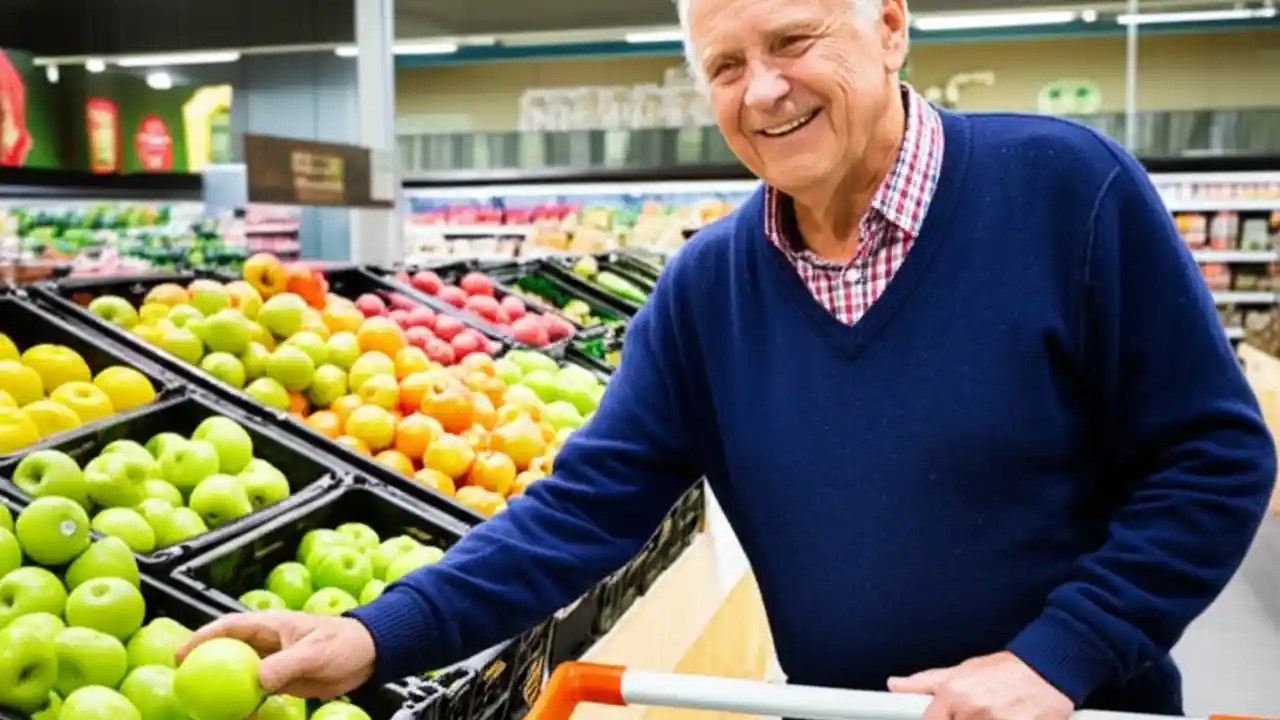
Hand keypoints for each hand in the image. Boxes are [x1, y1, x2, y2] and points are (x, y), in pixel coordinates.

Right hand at [175, 611, 375, 699]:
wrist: (369, 656)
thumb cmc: (345, 643)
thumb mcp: (315, 652)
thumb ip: (287, 664)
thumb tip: (258, 680)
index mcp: (271, 625)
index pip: (229, 627)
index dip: (202, 638)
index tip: (181, 654)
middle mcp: (266, 643)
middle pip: (227, 653)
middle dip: (204, 667)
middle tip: (184, 688)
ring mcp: (272, 663)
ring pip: (238, 675)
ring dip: (223, 690)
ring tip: (204, 708)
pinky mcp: (281, 681)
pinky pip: (255, 693)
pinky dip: (244, 705)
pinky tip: (237, 718)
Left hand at [887, 651, 1071, 719]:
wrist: (1048, 668)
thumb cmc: (1005, 669)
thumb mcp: (962, 669)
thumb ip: (926, 682)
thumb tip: (894, 684)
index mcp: (953, 692)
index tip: (943, 718)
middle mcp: (972, 709)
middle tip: (976, 714)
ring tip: (994, 714)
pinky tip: (1006, 717)